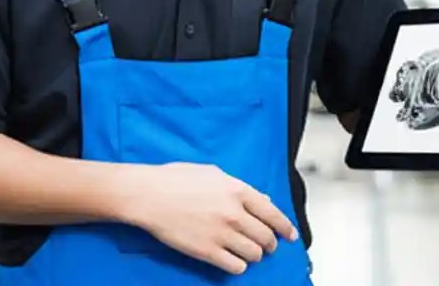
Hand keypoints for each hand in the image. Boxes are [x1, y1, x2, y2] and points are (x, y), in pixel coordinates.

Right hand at [117, 163, 297, 274]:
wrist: (148, 195)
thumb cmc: (175, 179)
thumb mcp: (212, 173)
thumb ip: (239, 186)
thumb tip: (262, 198)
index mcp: (237, 190)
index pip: (273, 213)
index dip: (285, 227)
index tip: (290, 235)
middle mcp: (234, 213)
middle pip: (266, 237)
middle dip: (269, 243)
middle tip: (266, 246)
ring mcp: (221, 233)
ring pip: (254, 254)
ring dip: (254, 255)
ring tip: (247, 252)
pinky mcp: (207, 251)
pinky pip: (236, 266)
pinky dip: (238, 265)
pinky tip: (232, 260)